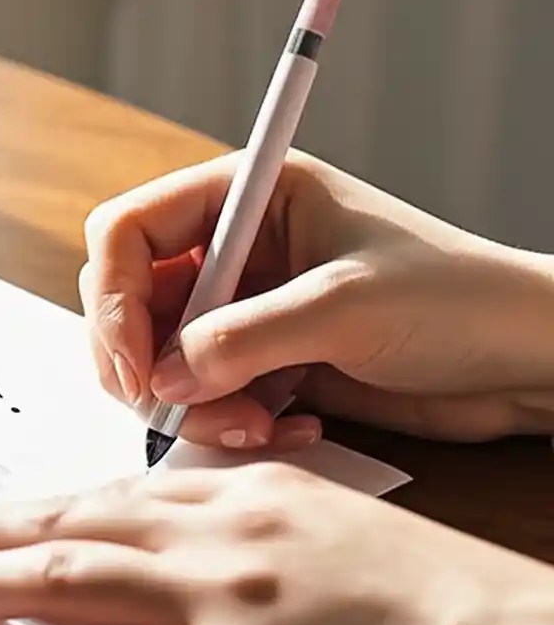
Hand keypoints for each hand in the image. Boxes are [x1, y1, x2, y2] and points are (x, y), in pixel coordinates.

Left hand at [0, 463, 553, 624]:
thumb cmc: (413, 586)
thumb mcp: (310, 519)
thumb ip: (219, 516)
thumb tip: (136, 526)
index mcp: (232, 494)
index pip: (94, 494)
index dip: (11, 509)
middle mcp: (213, 536)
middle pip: (63, 526)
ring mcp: (219, 605)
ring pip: (69, 581)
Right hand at [80, 150, 553, 447]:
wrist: (528, 361)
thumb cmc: (458, 301)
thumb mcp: (344, 306)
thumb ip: (241, 337)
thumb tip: (161, 378)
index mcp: (249, 197)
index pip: (129, 231)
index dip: (112, 296)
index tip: (133, 364)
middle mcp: (237, 249)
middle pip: (131, 300)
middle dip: (146, 361)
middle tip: (174, 407)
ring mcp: (247, 309)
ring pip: (162, 359)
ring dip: (194, 404)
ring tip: (256, 425)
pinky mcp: (264, 362)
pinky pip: (206, 397)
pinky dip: (229, 422)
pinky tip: (289, 428)